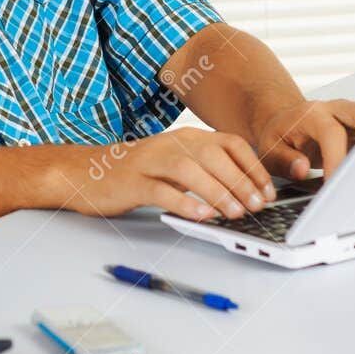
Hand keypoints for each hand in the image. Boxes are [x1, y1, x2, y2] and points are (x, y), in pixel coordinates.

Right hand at [43, 127, 274, 222]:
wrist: (86, 172)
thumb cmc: (138, 173)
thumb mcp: (177, 165)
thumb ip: (207, 172)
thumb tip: (247, 193)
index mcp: (187, 137)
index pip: (230, 144)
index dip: (253, 167)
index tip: (268, 192)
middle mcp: (170, 143)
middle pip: (212, 155)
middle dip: (240, 182)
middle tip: (256, 206)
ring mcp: (149, 160)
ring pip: (188, 169)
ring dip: (216, 191)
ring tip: (233, 213)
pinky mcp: (131, 181)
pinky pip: (160, 190)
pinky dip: (183, 202)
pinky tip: (199, 215)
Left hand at [251, 98, 354, 182]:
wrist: (285, 121)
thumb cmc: (280, 135)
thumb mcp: (269, 150)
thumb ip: (284, 160)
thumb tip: (302, 169)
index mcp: (312, 115)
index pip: (331, 133)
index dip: (337, 159)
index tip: (336, 183)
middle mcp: (337, 109)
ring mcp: (354, 115)